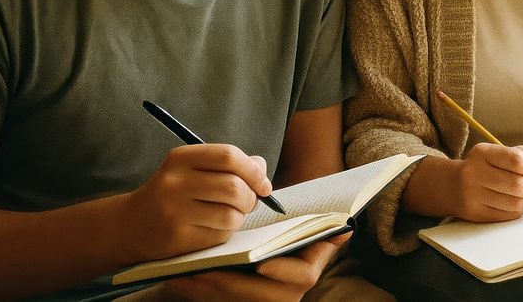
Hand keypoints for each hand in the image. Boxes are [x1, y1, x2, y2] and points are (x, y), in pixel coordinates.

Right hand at [120, 144, 272, 261]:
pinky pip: (220, 235)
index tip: (263, 183)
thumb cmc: (173, 193)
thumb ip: (228, 164)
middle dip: (251, 197)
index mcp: (180, 158)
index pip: (228, 156)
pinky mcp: (179, 238)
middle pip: (233, 186)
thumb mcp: (193, 169)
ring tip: (230, 214)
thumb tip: (261, 167)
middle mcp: (175, 182)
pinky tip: (212, 227)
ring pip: (231, 214)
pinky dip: (226, 232)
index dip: (253, 170)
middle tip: (249, 202)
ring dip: (240, 216)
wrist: (131, 224)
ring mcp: (175, 212)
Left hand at [158, 232, 350, 300]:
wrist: (260, 244)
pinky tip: (177, 278)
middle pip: (264, 296)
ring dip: (210, 290)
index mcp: (305, 270)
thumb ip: (319, 228)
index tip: (262, 262)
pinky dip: (196, 293)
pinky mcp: (236, 301)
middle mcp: (285, 292)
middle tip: (209, 271)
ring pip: (235, 301)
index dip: (285, 271)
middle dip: (234, 285)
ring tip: (187, 272)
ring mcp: (259, 300)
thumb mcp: (299, 227)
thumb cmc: (282, 230)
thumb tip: (345, 228)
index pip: (304, 276)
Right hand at [453, 143, 522, 221]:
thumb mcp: (502, 153)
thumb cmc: (486, 167)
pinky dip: (518, 211)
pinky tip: (515, 205)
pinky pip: (507, 216)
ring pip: (514, 203)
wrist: (452, 185)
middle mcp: (474, 172)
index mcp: (483, 153)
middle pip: (517, 185)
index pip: (517, 160)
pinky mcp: (475, 213)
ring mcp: (472, 194)